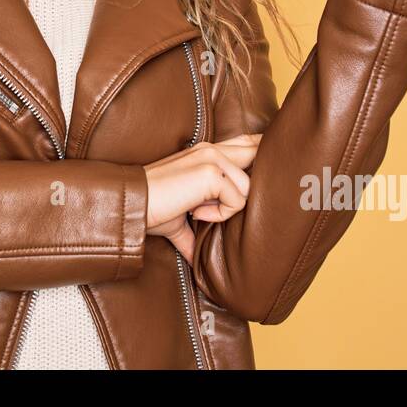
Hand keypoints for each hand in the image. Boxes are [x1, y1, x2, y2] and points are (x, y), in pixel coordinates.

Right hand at [144, 133, 261, 260]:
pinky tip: (196, 214)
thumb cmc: (152, 209)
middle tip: (257, 193)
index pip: (246, 142)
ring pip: (250, 186)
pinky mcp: (211, 172)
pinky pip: (237, 200)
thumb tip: (201, 264)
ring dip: (229, 208)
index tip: (273, 167)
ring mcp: (212, 158)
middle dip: (266, 169)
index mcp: (207, 153)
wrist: (132, 204)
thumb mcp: (181, 218)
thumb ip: (198, 232)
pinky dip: (220, 215)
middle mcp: (212, 150)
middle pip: (257, 148)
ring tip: (200, 213)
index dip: (261, 150)